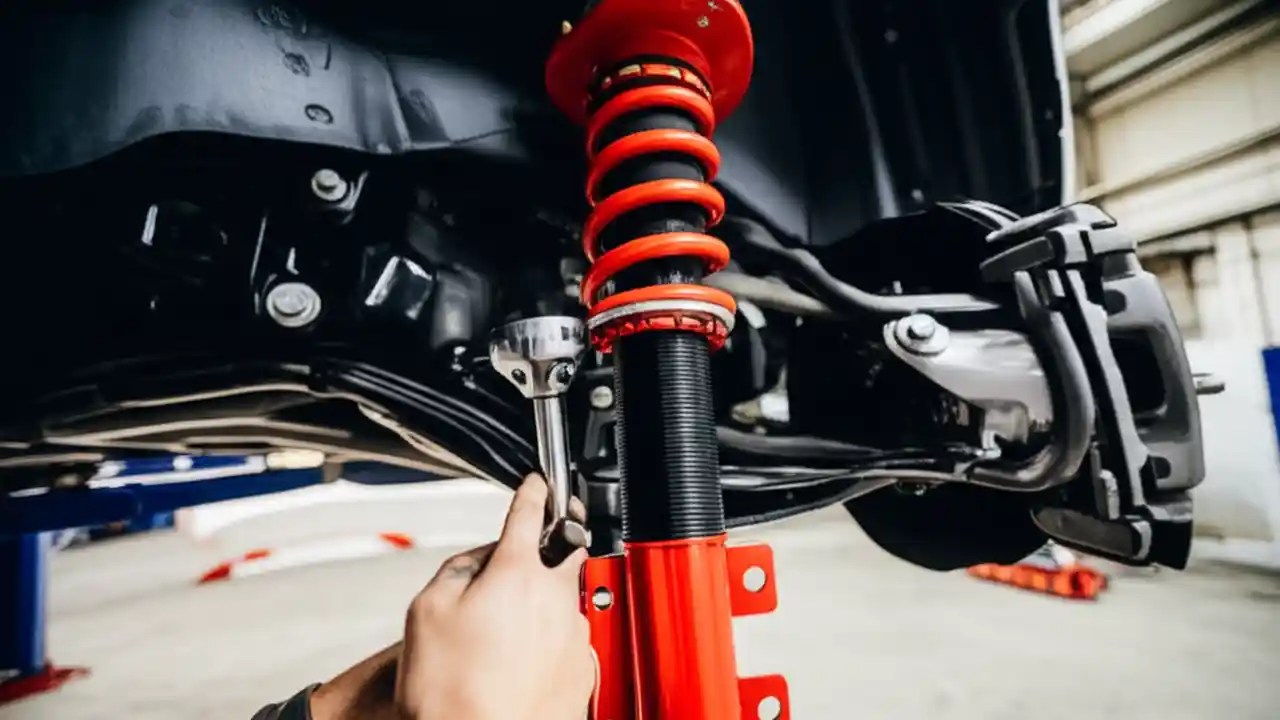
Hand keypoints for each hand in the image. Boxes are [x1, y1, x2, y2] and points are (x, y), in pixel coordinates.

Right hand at [394, 474, 594, 719]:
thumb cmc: (451, 690)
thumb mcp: (428, 610)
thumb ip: (459, 567)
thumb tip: (482, 557)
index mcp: (518, 572)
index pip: (530, 512)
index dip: (532, 491)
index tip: (537, 484)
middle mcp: (557, 597)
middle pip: (565, 550)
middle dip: (551, 545)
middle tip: (528, 556)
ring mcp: (575, 633)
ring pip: (566, 597)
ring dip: (543, 602)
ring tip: (505, 636)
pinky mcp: (585, 668)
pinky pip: (570, 638)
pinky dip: (550, 640)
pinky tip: (520, 663)